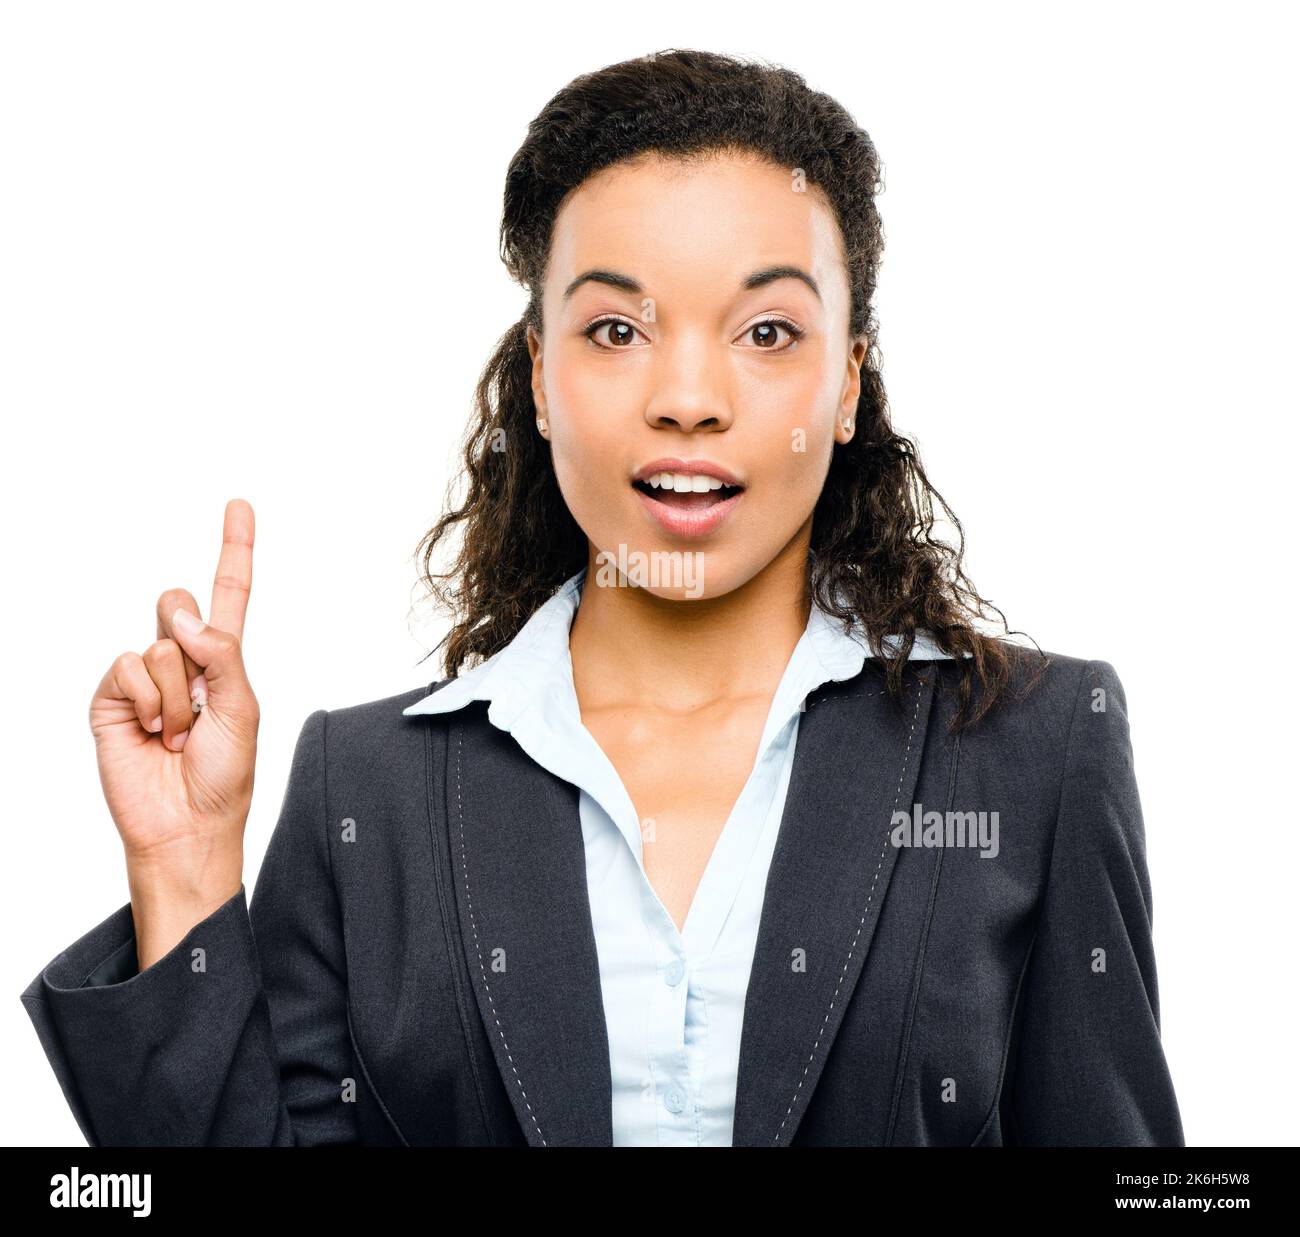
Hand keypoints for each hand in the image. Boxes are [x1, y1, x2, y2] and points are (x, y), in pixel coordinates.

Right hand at [89, 499, 258, 952]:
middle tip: (200, 701)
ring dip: (179, 694)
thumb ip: (222, 654)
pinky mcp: (112, 698)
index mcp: (223, 660)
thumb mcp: (243, 708)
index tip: (239, 505)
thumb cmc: (224, 774)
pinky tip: (154, 734)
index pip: (229, 593)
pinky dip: (148, 702)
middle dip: (193, 643)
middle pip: (178, 602)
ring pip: (159, 643)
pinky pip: (127, 667)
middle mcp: (182, 660)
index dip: (234, 548)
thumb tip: (181, 615)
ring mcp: (144, 678)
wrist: (187, 826)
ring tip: (181, 734)